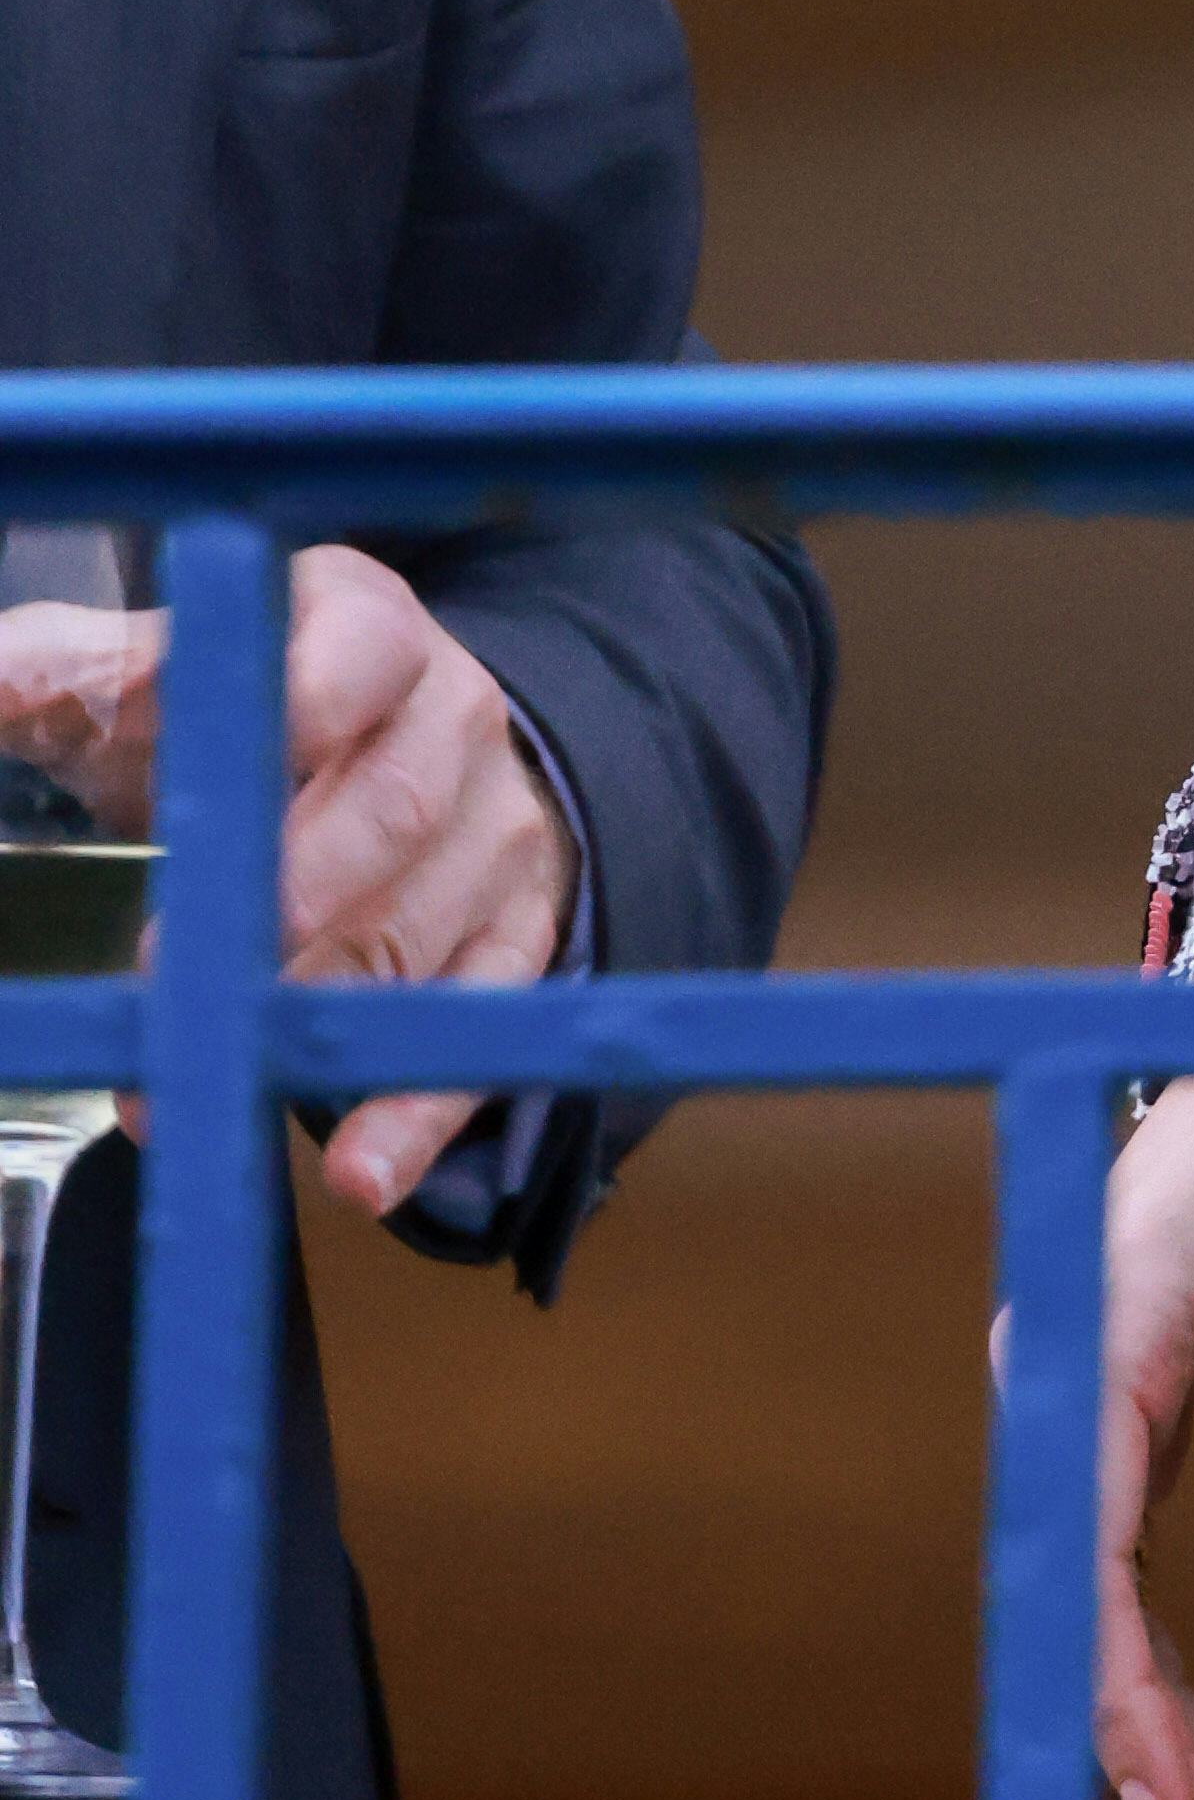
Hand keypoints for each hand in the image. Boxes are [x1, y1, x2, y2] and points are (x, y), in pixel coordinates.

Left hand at [0, 544, 579, 1218]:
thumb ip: (69, 673)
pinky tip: (360, 1167)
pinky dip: (420, 1104)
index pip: (366, 644)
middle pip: (397, 805)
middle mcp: (449, 722)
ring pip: (424, 929)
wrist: (396, 750)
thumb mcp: (163, 675)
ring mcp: (495, 832)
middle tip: (189, 966)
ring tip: (207, 1084)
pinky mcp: (517, 930)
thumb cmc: (249, 718)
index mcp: (369, 632)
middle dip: (298, 890)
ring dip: (314, 1018)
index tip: (275, 741)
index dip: (319, 694)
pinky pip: (484, 1022)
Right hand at [1080, 1073, 1193, 1799]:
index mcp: (1111, 1312)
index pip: (1090, 1542)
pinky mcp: (1126, 1408)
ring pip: (1104, 1600)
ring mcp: (1088, 1389)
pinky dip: (1175, 1664)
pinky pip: (1131, 1565)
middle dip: (1156, 1747)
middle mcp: (1070, 1360)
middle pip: (1085, 1596)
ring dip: (1170, 1729)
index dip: (1118, 1689)